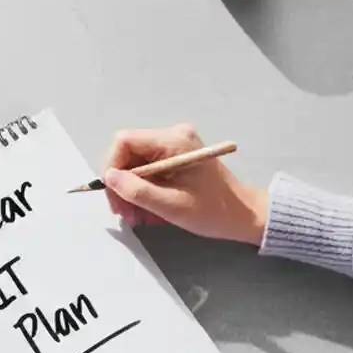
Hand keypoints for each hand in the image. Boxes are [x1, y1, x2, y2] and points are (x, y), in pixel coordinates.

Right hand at [102, 124, 268, 245]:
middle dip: (120, 183)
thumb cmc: (212, 211)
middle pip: (127, 152)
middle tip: (122, 212)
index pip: (125, 141)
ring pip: (134, 163)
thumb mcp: (171, 205)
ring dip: (129, 190)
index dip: (111, 166)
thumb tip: (109, 177)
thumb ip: (137, 191)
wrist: (243, 215)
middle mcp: (172, 136)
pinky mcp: (174, 157)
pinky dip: (141, 189)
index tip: (114, 194)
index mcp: (174, 141)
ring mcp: (173, 146)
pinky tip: (145, 208)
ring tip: (134, 215)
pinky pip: (146, 169)